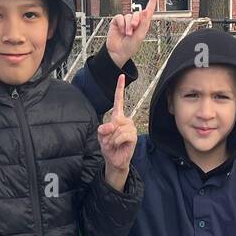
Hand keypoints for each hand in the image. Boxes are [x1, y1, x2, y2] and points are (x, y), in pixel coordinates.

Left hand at [97, 73, 136, 187]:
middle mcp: (126, 120)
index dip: (119, 88)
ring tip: (114, 144)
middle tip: (109, 140)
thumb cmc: (108, 146)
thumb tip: (111, 126)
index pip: (118, 100)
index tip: (121, 75)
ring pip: (118, 129)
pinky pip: (123, 135)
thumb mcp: (101, 136)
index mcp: (117, 117)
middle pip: (115, 120)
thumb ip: (103, 129)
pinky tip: (118, 145)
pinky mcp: (133, 136)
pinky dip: (117, 141)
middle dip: (108, 132)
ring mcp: (130, 128)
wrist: (114, 160)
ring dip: (112, 138)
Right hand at [107, 0, 157, 66]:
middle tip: (134, 28)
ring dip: (128, 25)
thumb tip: (146, 10)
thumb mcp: (140, 36)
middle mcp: (134, 21)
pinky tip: (121, 30)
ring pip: (128, 15)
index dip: (151, 2)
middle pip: (137, 13)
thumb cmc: (130, 47)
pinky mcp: (117, 22)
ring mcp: (125, 21)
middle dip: (136, 20)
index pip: (148, 11)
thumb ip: (143, 23)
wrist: (118, 52)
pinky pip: (119, 17)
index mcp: (143, 25)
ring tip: (127, 34)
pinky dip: (121, 24)